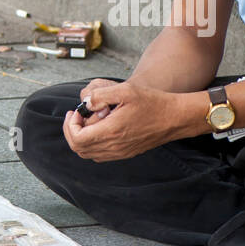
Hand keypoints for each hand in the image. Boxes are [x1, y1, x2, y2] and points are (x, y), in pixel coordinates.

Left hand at [63, 79, 194, 161]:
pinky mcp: (126, 153)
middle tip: (77, 114)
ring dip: (82, 138)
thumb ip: (100, 95)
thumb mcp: (125, 90)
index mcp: (111, 132)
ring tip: (89, 120)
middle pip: (79, 149)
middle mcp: (114, 147)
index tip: (75, 111)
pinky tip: (100, 127)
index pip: (77, 139)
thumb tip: (84, 104)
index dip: (70, 125)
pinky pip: (101, 155)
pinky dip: (93, 143)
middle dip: (72, 131)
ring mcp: (120, 153)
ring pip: (89, 154)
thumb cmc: (152, 102)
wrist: (175, 118)